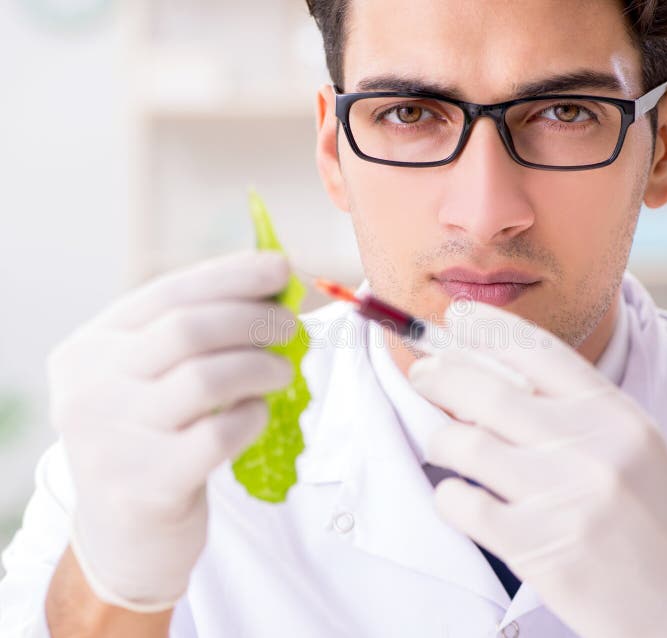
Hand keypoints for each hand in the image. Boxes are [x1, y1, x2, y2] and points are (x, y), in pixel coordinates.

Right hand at [47, 250, 295, 611]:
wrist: (124, 538)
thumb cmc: (151, 440)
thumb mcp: (149, 380)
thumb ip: (193, 335)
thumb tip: (272, 283)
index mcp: (91, 347)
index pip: (169, 293)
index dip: (231, 276)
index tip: (280, 267)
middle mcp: (90, 386)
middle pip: (190, 329)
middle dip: (254, 319)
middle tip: (290, 327)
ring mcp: (113, 437)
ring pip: (208, 377)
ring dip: (261, 367)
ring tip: (282, 373)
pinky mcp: (148, 484)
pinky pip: (221, 433)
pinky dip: (253, 416)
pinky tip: (256, 415)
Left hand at [409, 301, 666, 637]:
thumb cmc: (662, 520)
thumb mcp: (633, 446)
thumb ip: (571, 411)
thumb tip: (489, 378)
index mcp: (614, 414)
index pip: (535, 350)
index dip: (486, 327)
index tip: (455, 318)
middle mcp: (587, 446)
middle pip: (485, 388)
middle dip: (439, 373)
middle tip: (422, 374)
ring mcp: (560, 496)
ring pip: (463, 441)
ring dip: (441, 439)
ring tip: (443, 443)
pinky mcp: (536, 547)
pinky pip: (460, 503)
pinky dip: (450, 496)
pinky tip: (462, 497)